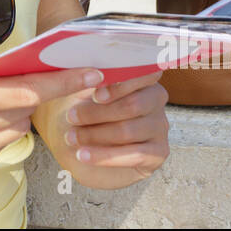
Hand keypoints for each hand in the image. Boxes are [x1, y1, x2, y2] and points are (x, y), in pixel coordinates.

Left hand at [46, 69, 169, 186]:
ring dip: (95, 135)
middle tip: (71, 117)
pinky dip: (105, 156)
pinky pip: (135, 155)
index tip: (96, 95)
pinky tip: (84, 156)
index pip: (144, 74)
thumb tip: (89, 75)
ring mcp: (159, 126)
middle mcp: (155, 99)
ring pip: (129, 131)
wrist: (80, 147)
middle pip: (133, 105)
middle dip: (97, 113)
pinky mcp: (158, 152)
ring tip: (71, 137)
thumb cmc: (80, 112)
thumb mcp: (78, 93)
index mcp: (140, 76)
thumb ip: (87, 81)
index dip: (122, 85)